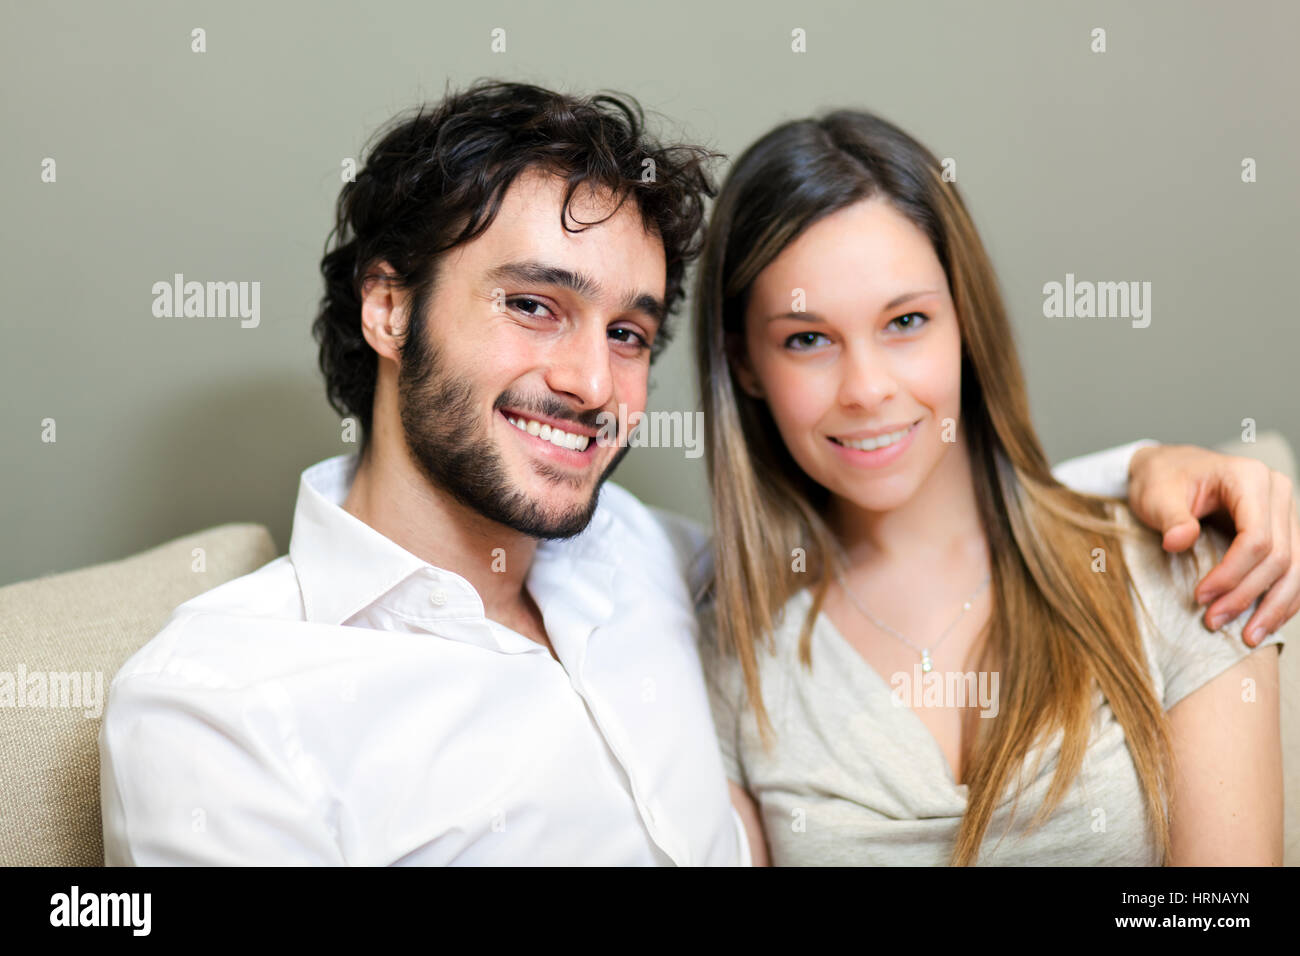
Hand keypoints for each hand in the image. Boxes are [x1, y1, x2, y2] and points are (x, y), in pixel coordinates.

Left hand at [1128, 444, 1299, 644]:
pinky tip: (1266, 622)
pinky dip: (1283, 598)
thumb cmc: (1161, 477)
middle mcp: (1277, 492)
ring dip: (1274, 606)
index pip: (1256, 537)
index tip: (1200, 597)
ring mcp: (1286, 511)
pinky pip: (1295, 569)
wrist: (1168, 468)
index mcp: (1249, 478)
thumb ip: (1169, 517)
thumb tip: (1179, 541)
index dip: (1232, 574)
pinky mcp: (1284, 529)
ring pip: (1296, 568)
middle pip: (1280, 556)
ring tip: (1248, 637)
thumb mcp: (1155, 493)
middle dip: (1248, 595)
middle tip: (1214, 621)